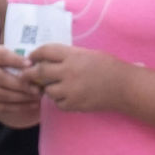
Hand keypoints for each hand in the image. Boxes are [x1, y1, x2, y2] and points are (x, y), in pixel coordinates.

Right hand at [0, 47, 39, 121]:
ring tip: (38, 96)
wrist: (6, 80)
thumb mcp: (19, 56)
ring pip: (1, 94)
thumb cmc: (17, 64)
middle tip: (38, 88)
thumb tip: (40, 62)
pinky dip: (20, 106)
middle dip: (21, 84)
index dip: (15, 60)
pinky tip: (34, 104)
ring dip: (22, 96)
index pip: (0, 56)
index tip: (31, 64)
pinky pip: (2, 106)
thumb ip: (26, 58)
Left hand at [6, 45, 130, 117]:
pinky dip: (61, 101)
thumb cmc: (110, 68)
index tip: (31, 58)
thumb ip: (68, 56)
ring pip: (47, 90)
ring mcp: (71, 89)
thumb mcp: (89, 54)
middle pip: (39, 71)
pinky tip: (70, 97)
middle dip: (30, 74)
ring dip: (49, 89)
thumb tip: (47, 59)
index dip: (35, 54)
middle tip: (27, 76)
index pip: (45, 51)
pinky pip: (58, 103)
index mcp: (74, 56)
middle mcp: (69, 71)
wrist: (127, 87)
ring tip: (58, 88)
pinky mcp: (75, 104)